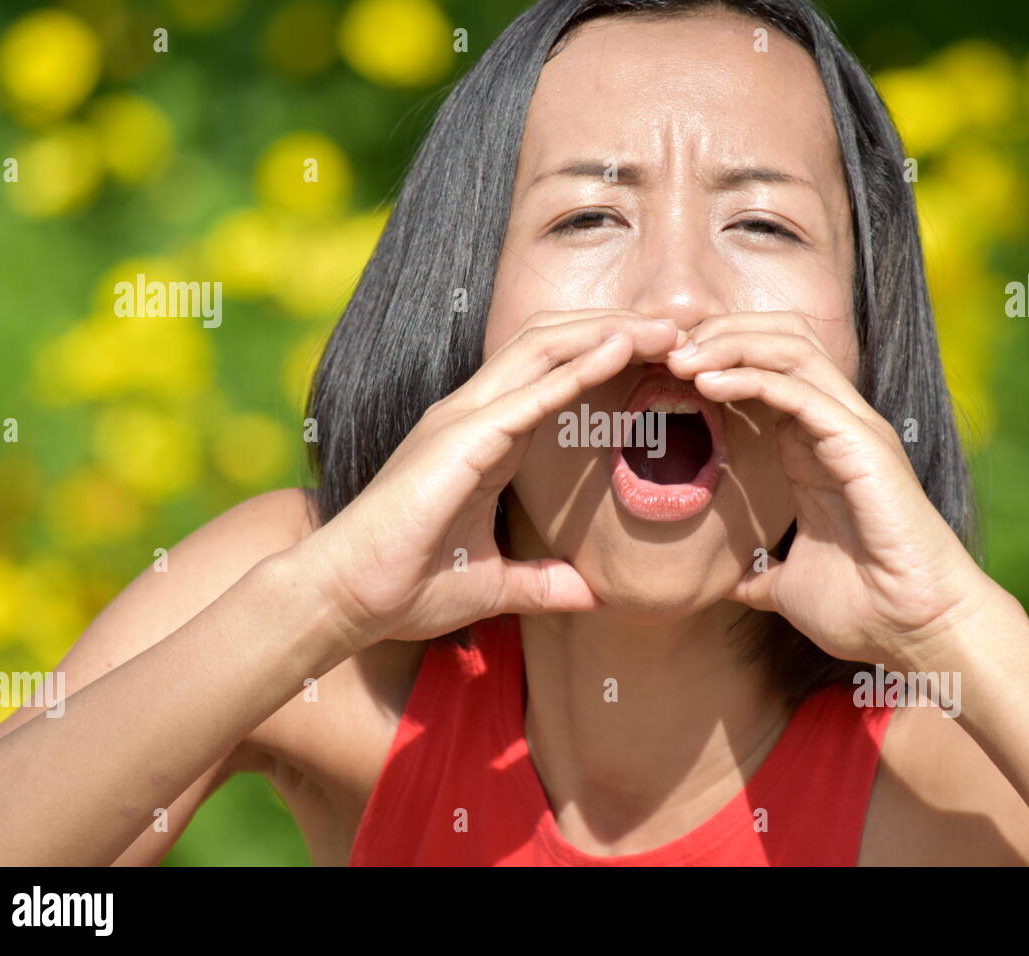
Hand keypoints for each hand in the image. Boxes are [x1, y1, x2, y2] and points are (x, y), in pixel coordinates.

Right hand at [300, 309, 682, 649]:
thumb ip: (543, 583)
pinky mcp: (460, 440)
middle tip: (681, 324)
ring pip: (546, 349)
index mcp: (487, 437)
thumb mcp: (496, 585)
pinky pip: (530, 394)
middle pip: (557, 345)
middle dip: (620, 326)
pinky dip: (579, 367)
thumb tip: (591, 595)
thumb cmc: (406, 588)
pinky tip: (622, 349)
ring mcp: (465, 419)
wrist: (347, 600)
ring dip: (609, 332)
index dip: (610, 354)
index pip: (556, 372)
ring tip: (666, 327)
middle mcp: (476, 414)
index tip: (666, 355)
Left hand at [666, 311, 1000, 670]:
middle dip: (719, 334)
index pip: (767, 368)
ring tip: (680, 359)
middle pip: (779, 339)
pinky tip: (708, 384)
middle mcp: (836, 425)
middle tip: (664, 352)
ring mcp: (853, 428)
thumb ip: (756, 572)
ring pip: (791, 347)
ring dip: (729, 345)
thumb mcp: (785, 587)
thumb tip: (723, 584)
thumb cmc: (861, 611)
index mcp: (815, 447)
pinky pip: (800, 389)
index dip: (716, 357)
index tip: (662, 371)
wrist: (913, 634)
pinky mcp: (861, 442)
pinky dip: (750, 376)